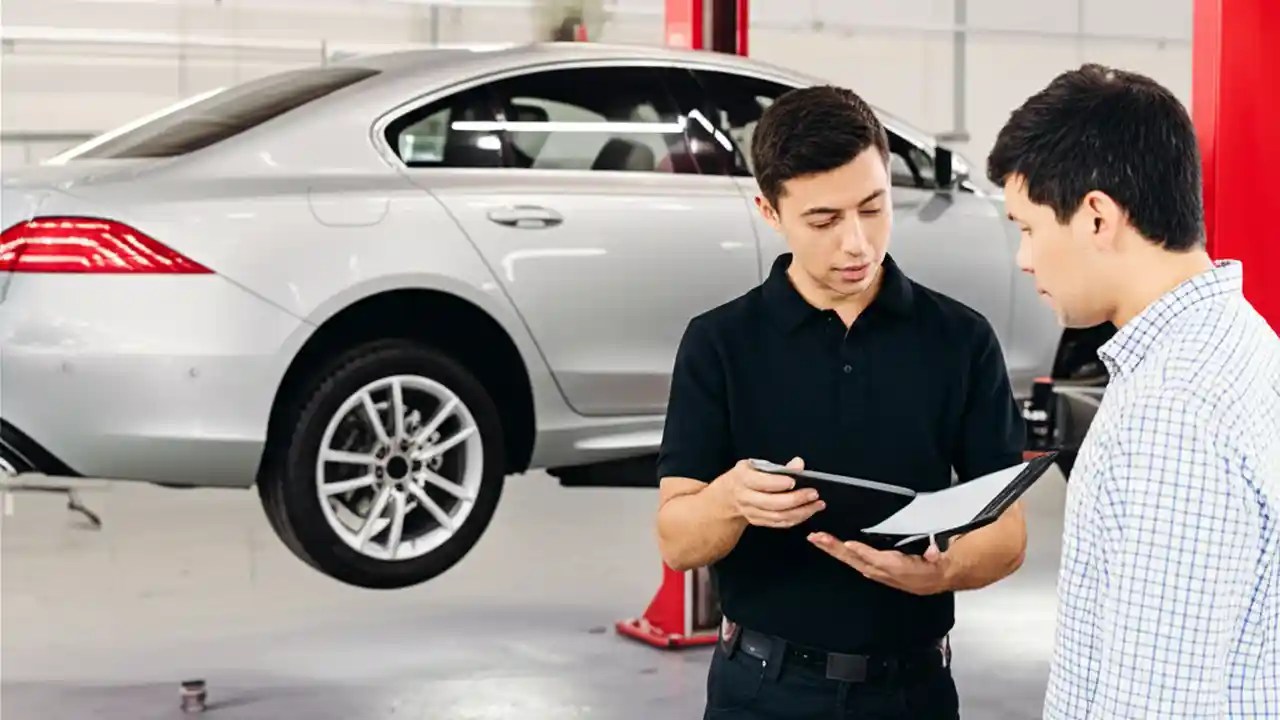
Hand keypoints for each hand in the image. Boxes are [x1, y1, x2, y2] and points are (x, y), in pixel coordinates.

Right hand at [724, 457, 824, 528]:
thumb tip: (798, 464)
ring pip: (778, 516)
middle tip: (813, 493)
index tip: (794, 480)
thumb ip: (778, 467)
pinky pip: (780, 523)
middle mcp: (745, 497)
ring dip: (801, 512)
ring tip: (817, 504)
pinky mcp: (759, 521)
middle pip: (772, 503)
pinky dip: (796, 519)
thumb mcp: (755, 465)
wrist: (727, 496)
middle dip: (796, 499)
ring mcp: (751, 512)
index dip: (778, 483)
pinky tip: (808, 512)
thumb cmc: (746, 476)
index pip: (762, 482)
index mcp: (743, 478)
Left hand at [807, 533, 952, 595]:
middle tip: (817, 537)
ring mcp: (874, 571)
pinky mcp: (871, 570)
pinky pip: (852, 560)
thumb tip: (933, 552)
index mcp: (896, 568)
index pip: (876, 560)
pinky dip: (839, 552)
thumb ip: (933, 556)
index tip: (849, 545)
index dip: (863, 552)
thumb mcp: (935, 560)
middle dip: (835, 548)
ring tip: (816, 538)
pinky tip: (827, 546)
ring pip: (849, 559)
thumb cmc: (931, 566)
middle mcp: (881, 571)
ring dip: (832, 549)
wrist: (934, 579)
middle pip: (854, 558)